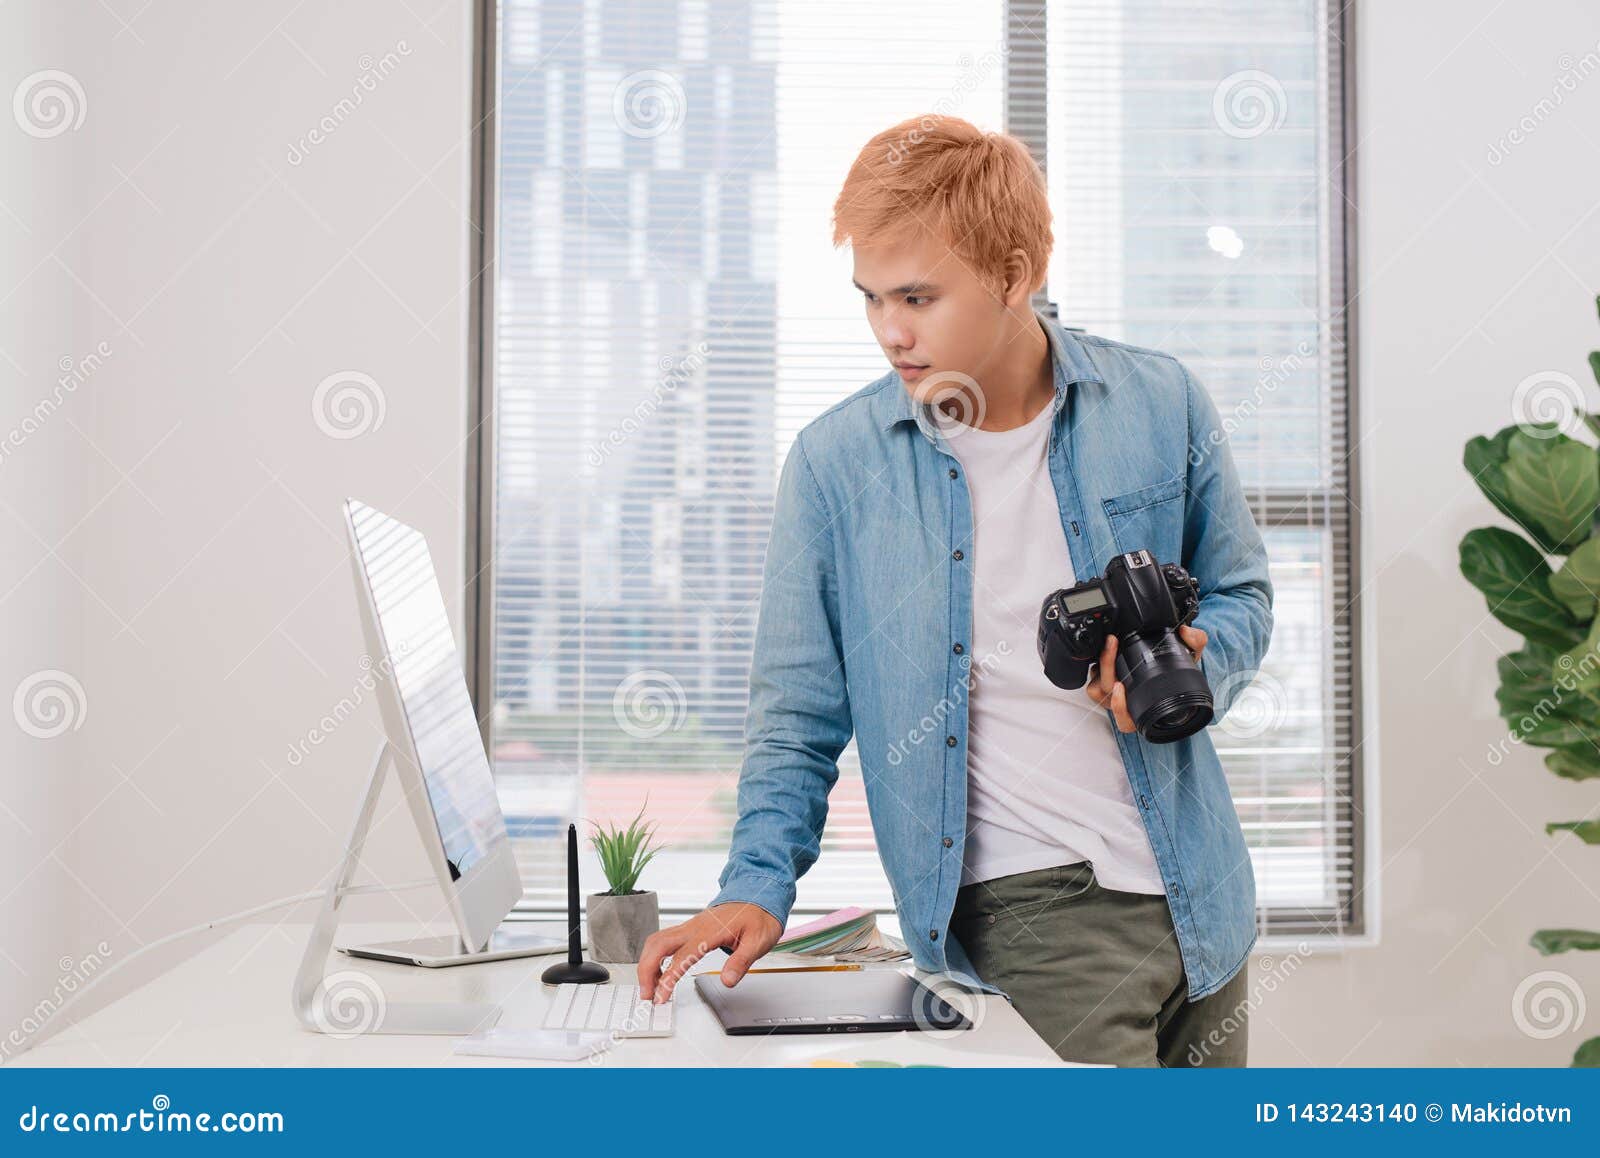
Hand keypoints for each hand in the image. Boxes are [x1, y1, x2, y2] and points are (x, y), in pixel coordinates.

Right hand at [636, 902, 782, 1003]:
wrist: (759, 896)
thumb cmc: (758, 917)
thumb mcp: (758, 941)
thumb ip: (741, 961)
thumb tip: (727, 981)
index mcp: (710, 931)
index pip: (682, 955)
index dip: (668, 977)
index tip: (661, 996)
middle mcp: (695, 926)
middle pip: (658, 944)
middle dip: (646, 970)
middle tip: (647, 994)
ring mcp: (690, 926)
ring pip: (657, 940)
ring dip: (648, 963)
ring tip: (650, 986)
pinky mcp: (690, 928)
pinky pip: (664, 939)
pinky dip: (655, 956)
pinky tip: (660, 971)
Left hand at [1085, 625, 1207, 732]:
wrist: (1168, 662)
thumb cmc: (1176, 668)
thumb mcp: (1189, 655)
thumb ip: (1195, 642)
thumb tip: (1186, 632)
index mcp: (1143, 710)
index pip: (1125, 720)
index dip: (1119, 707)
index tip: (1120, 686)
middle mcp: (1125, 704)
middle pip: (1106, 695)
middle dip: (1107, 667)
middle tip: (1113, 643)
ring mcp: (1111, 693)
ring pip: (1095, 688)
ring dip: (1101, 665)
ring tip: (1111, 645)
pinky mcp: (1101, 681)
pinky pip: (1091, 680)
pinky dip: (1096, 666)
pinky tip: (1106, 650)